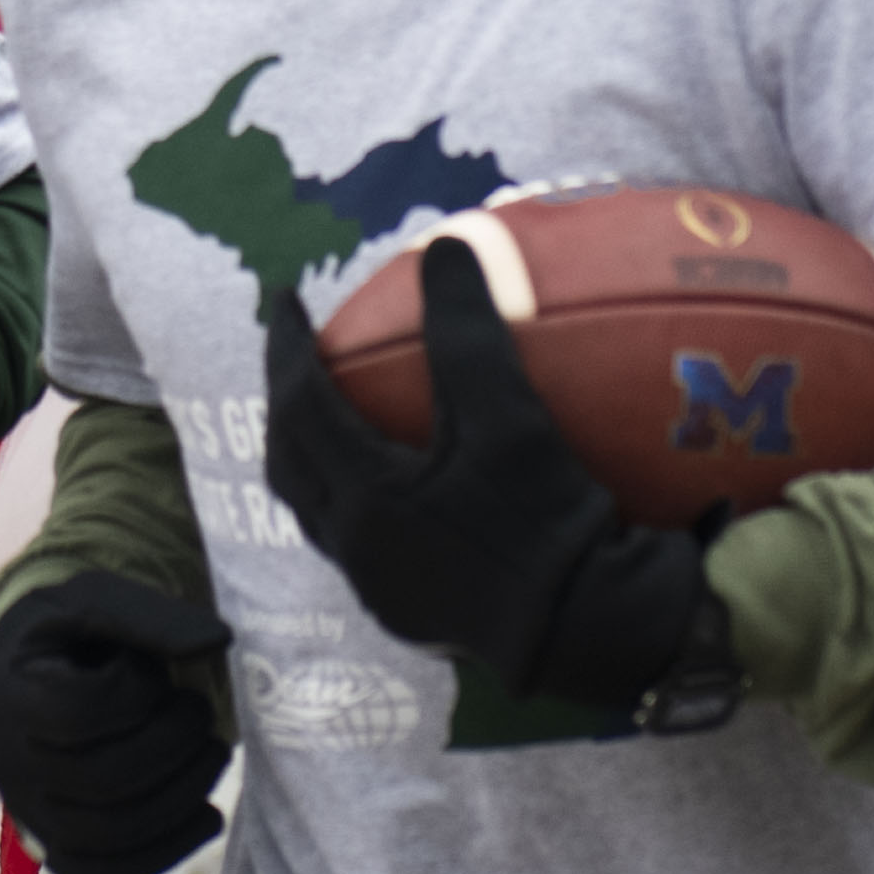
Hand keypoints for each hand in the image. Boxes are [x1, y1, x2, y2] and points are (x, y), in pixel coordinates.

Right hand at [0, 571, 237, 873]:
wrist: (37, 680)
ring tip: (215, 752)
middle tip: (201, 709)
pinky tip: (209, 815)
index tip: (154, 669)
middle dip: (173, 741)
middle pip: (101, 778)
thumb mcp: (96, 599)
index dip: (137, 690)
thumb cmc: (71, 638)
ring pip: (110, 832)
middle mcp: (8, 766)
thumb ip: (150, 615)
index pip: (79, 712)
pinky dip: (168, 851)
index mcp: (8, 696)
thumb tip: (218, 642)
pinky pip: (107, 873)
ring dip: (182, 794)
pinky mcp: (57, 850)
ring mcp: (30, 816)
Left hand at [261, 244, 713, 714]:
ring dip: (314, 457)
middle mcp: (356, 549)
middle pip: (289, 466)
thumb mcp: (508, 414)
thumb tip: (445, 246)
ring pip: (319, 512)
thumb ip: (469, 329)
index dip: (287, 349)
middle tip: (297, 359)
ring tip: (334, 414)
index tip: (286, 302)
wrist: (589, 628)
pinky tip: (397, 478)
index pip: (298, 409)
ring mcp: (382, 590)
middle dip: (284, 406)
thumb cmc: (546, 518)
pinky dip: (355, 496)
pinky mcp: (414, 613)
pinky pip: (359, 543)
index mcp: (363, 498)